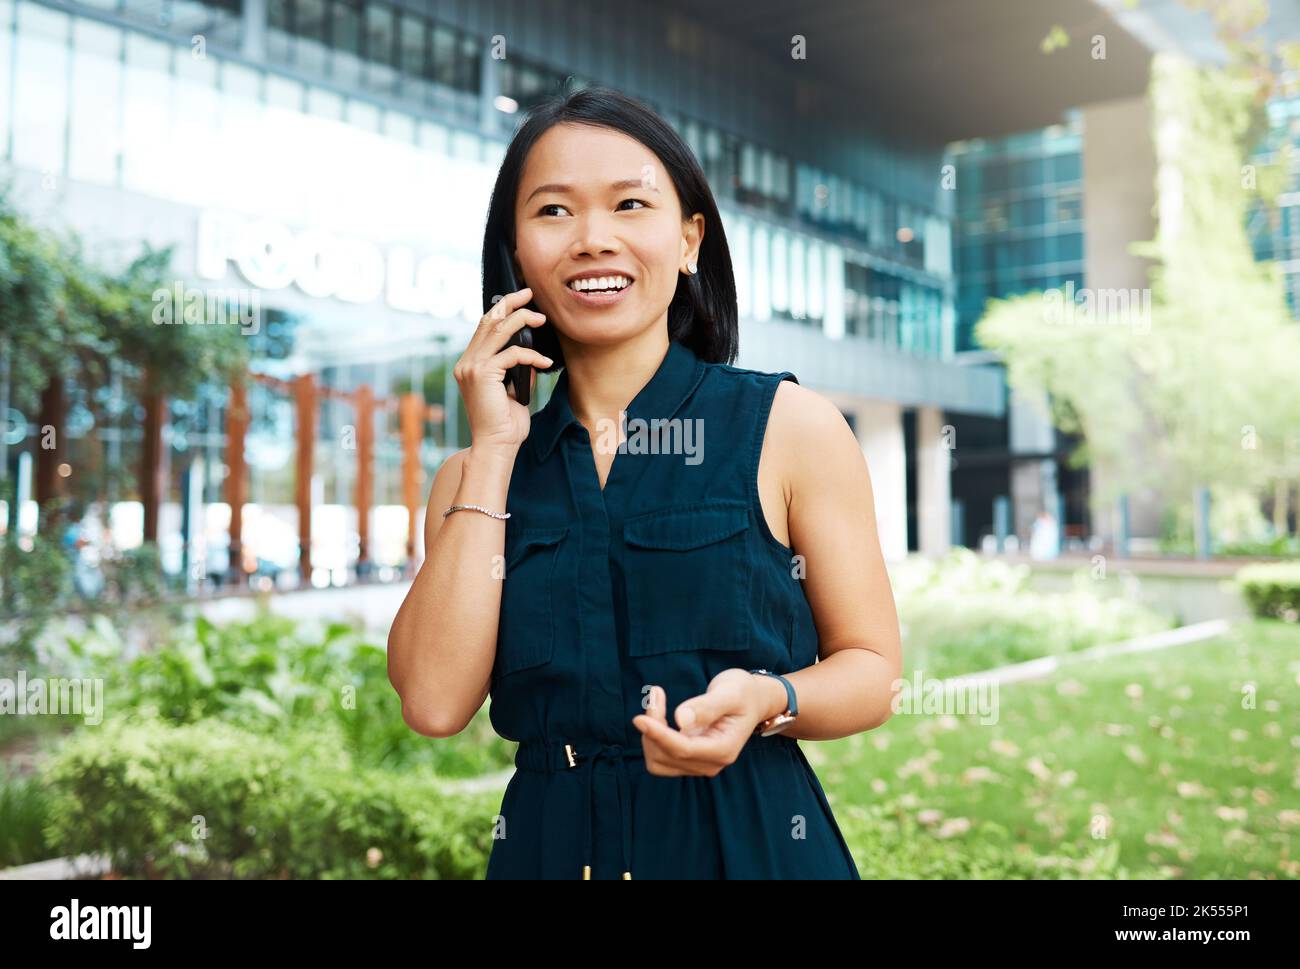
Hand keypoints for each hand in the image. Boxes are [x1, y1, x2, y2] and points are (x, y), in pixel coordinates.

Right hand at [454, 286, 552, 450]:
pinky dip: (531, 356)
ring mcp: (471, 368)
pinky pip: (512, 354)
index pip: (484, 327)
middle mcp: (466, 363)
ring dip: (522, 319)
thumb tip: (530, 352)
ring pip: (498, 330)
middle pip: (488, 320)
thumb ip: (516, 369)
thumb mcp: (512, 390)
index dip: (501, 308)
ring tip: (541, 319)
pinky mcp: (483, 375)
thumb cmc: (506, 423)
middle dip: (510, 302)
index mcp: (469, 364)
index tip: (521, 298)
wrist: (496, 445)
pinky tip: (544, 363)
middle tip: (529, 293)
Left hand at [631, 670, 772, 776]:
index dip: (658, 735)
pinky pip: (660, 756)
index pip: (683, 750)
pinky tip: (658, 713)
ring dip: (650, 733)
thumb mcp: (730, 693)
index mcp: (724, 749)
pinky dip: (653, 736)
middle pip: (667, 755)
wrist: (751, 700)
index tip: (638, 718)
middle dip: (654, 726)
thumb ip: (706, 707)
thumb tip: (680, 720)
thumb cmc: (743, 692)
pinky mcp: (688, 759)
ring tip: (656, 700)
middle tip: (656, 693)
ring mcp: (699, 764)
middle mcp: (711, 763)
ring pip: (658, 760)